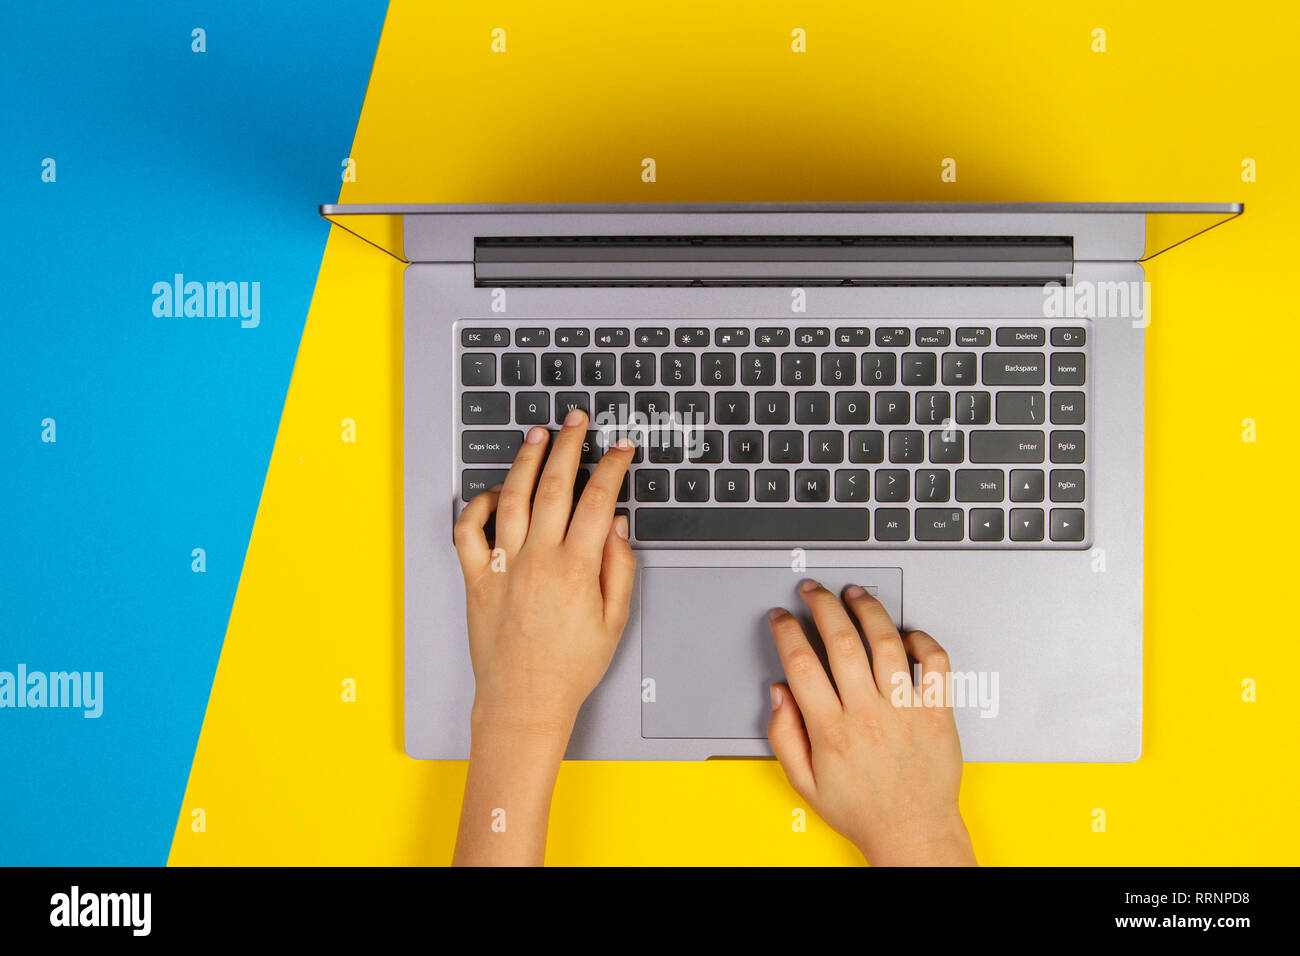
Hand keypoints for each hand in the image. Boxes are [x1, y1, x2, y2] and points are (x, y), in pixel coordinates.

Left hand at [454, 408, 636, 737]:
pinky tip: (491, 492)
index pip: (598, 499)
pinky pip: (467, 530)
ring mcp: (503, 566)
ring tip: (537, 436)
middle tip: (576, 420)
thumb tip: (615, 523)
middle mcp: (537, 560)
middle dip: (570, 445)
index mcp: (576, 569)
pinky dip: (476, 505)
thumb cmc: (570, 668)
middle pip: (555, 485)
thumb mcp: (615, 621)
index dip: (613, 467)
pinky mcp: (475, 578)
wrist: (524, 702)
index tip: (622, 448)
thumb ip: (619, 566)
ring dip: (526, 460)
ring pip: (512, 497)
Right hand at [766, 581, 975, 865]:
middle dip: (822, 605)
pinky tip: (904, 632)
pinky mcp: (938, 711)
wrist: (913, 832)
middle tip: (813, 591)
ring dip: (866, 609)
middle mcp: (868, 715)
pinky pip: (934, 662)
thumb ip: (784, 735)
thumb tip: (780, 693)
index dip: (786, 632)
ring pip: (885, 642)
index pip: (801, 664)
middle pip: (841, 641)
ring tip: (854, 594)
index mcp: (831, 731)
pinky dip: (921, 639)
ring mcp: (906, 710)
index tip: (782, 618)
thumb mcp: (804, 783)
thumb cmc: (862, 809)